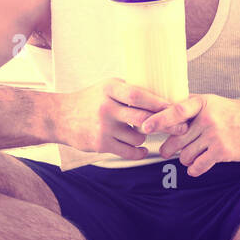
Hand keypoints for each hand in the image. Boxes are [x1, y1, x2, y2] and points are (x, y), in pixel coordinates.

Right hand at [52, 78, 189, 159]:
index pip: (139, 95)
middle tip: (181, 128)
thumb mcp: (105, 88)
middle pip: (143, 117)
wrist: (58, 117)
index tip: (177, 107)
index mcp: (110, 89)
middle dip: (166, 124)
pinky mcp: (100, 144)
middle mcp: (106, 107)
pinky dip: (139, 151)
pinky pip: (128, 151)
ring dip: (145, 136)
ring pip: (138, 136)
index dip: (159, 102)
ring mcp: (103, 127)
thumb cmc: (88, 101)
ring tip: (142, 132)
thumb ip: (128, 90)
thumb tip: (162, 94)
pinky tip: (141, 148)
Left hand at [141, 93, 239, 175]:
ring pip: (185, 155)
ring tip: (190, 156)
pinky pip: (198, 166)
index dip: (159, 120)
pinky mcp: (222, 152)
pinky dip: (194, 169)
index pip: (176, 111)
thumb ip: (190, 105)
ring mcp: (215, 136)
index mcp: (202, 104)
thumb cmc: (232, 113)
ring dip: (184, 159)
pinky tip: (195, 167)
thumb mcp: (211, 101)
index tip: (145, 126)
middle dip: (168, 149)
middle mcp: (207, 119)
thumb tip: (163, 110)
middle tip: (166, 151)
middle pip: (176, 140)